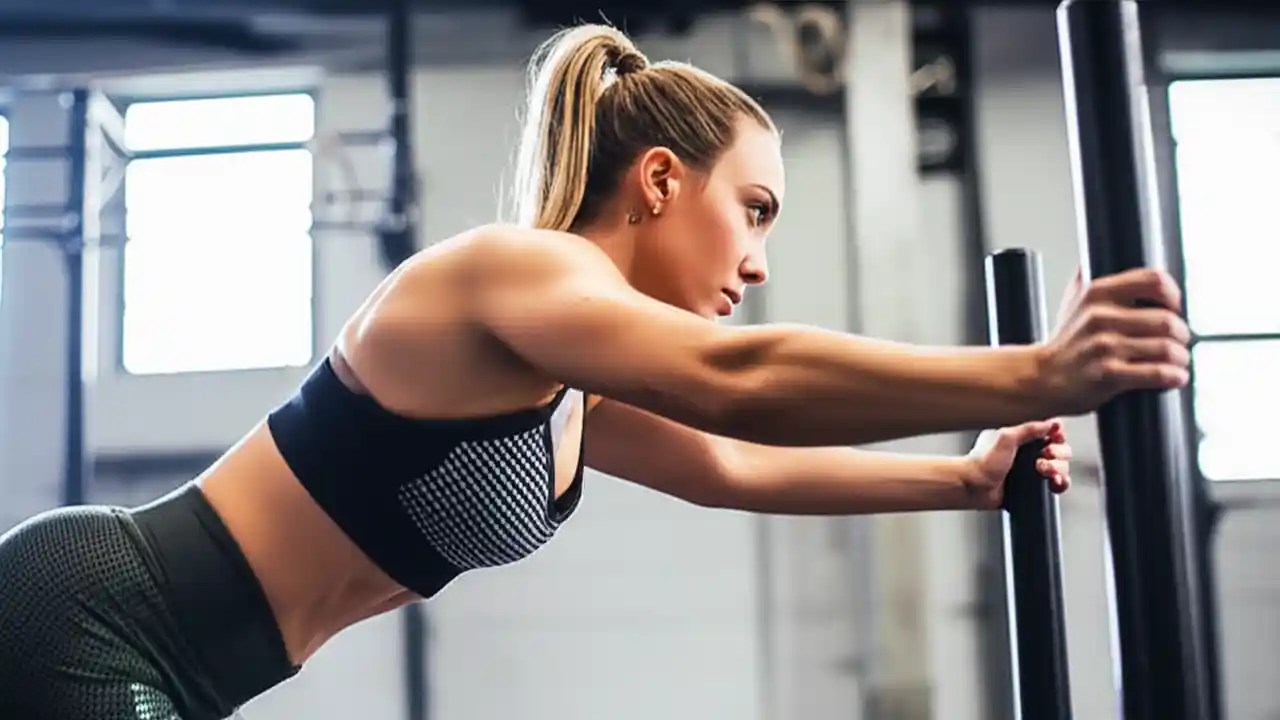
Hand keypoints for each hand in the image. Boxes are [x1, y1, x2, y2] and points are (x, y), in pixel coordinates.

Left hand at [964, 419, 1071, 510]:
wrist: (974, 487)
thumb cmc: (983, 462)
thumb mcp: (1006, 438)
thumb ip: (1029, 429)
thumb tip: (1052, 423)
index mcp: (1022, 438)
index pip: (1050, 433)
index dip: (1057, 435)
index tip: (1056, 437)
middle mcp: (1029, 453)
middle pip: (1061, 450)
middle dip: (1058, 453)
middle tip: (1046, 455)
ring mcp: (1033, 471)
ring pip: (1061, 467)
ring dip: (1057, 468)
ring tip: (1042, 470)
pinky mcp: (1035, 487)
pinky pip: (1057, 485)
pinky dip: (1061, 483)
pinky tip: (1054, 482)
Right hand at [1039, 267, 1190, 416]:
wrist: (1042, 378)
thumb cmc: (1064, 343)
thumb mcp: (1071, 302)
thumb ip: (1087, 278)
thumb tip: (1099, 253)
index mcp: (1097, 292)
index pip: (1154, 280)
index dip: (1173, 294)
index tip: (1173, 308)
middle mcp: (1100, 316)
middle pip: (1168, 320)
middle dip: (1182, 335)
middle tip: (1179, 342)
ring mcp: (1104, 346)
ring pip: (1167, 348)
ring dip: (1181, 358)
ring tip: (1179, 362)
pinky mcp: (1108, 374)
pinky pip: (1157, 373)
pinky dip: (1174, 376)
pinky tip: (1175, 377)